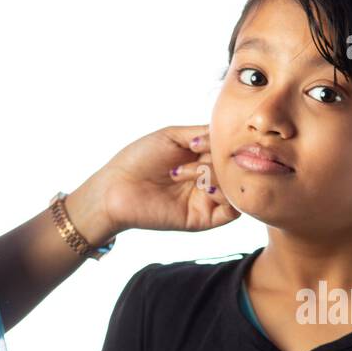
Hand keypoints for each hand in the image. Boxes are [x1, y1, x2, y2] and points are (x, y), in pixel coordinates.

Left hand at [73, 124, 239, 237]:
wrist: (115, 188)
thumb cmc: (138, 158)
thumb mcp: (172, 136)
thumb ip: (205, 132)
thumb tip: (231, 134)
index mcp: (202, 156)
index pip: (231, 148)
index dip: (225, 142)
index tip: (199, 140)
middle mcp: (208, 176)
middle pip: (236, 165)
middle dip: (217, 158)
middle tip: (193, 154)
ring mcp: (207, 198)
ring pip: (236, 186)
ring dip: (215, 175)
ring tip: (182, 173)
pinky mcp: (203, 218)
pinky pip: (232, 210)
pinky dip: (226, 196)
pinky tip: (206, 188)